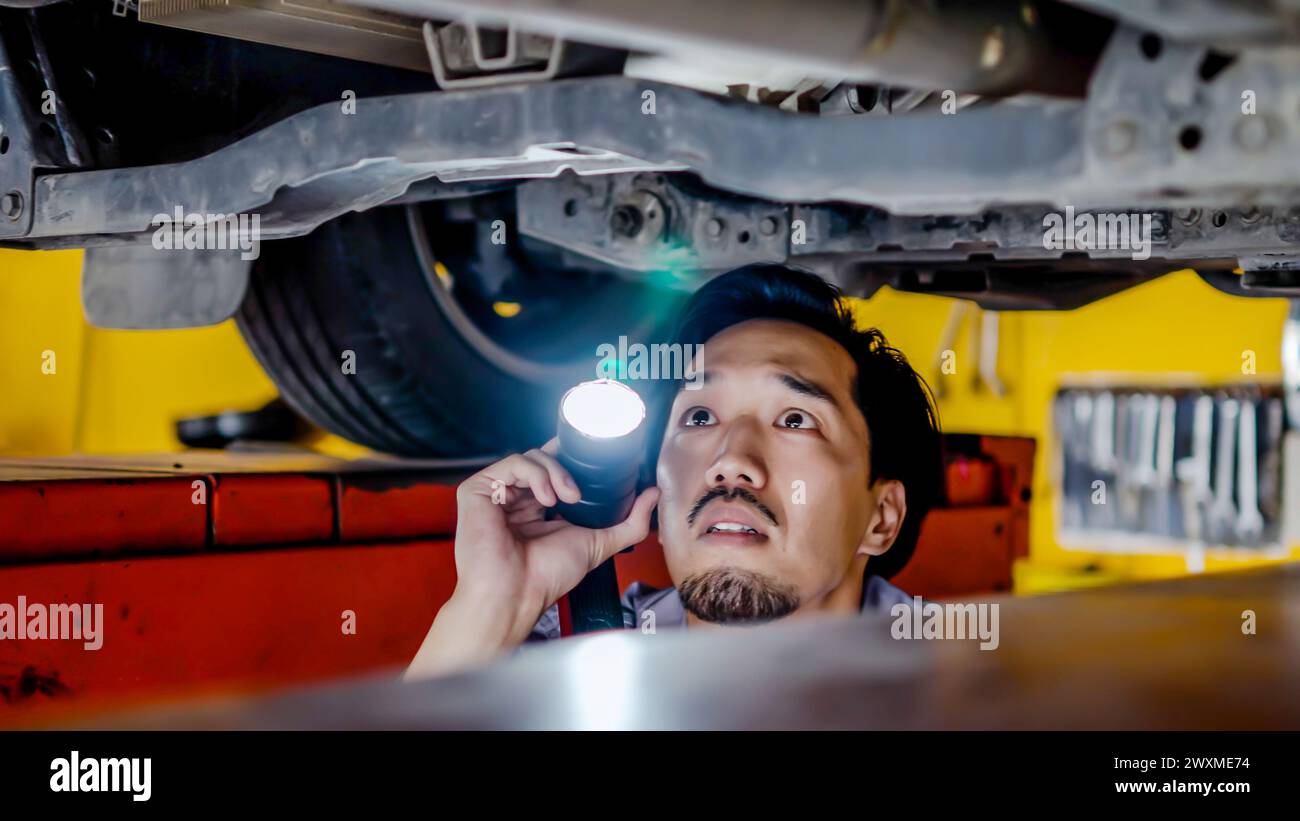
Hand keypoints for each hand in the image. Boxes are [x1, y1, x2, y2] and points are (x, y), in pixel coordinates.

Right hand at [450, 437, 659, 640]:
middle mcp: (515, 497)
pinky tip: (545, 498)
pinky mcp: (476, 491)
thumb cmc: (546, 577)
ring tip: (566, 499)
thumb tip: (653, 494)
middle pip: (543, 458)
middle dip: (567, 467)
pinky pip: (511, 464)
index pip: (553, 467)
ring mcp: (495, 493)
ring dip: (555, 472)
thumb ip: (630, 521)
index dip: (572, 457)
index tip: (595, 457)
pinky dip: (536, 474)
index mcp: (536, 507)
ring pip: (530, 457)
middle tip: (579, 495)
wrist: (515, 595)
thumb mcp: (598, 544)